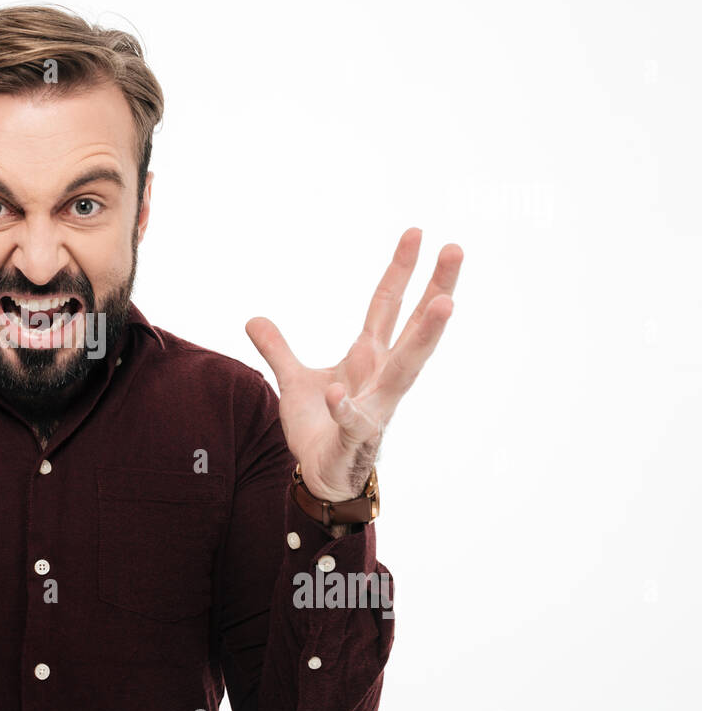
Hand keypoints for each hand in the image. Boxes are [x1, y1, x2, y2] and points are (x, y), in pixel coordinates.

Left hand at [245, 227, 461, 501]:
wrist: (321, 478)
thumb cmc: (319, 428)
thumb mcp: (294, 381)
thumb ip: (278, 350)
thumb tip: (253, 320)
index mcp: (369, 358)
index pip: (388, 306)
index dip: (401, 270)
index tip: (417, 232)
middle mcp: (381, 378)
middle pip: (415, 327)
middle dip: (437, 288)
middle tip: (456, 248)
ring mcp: (374, 407)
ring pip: (405, 369)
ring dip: (424, 337)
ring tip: (446, 303)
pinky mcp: (355, 438)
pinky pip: (352, 420)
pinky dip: (345, 407)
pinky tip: (340, 391)